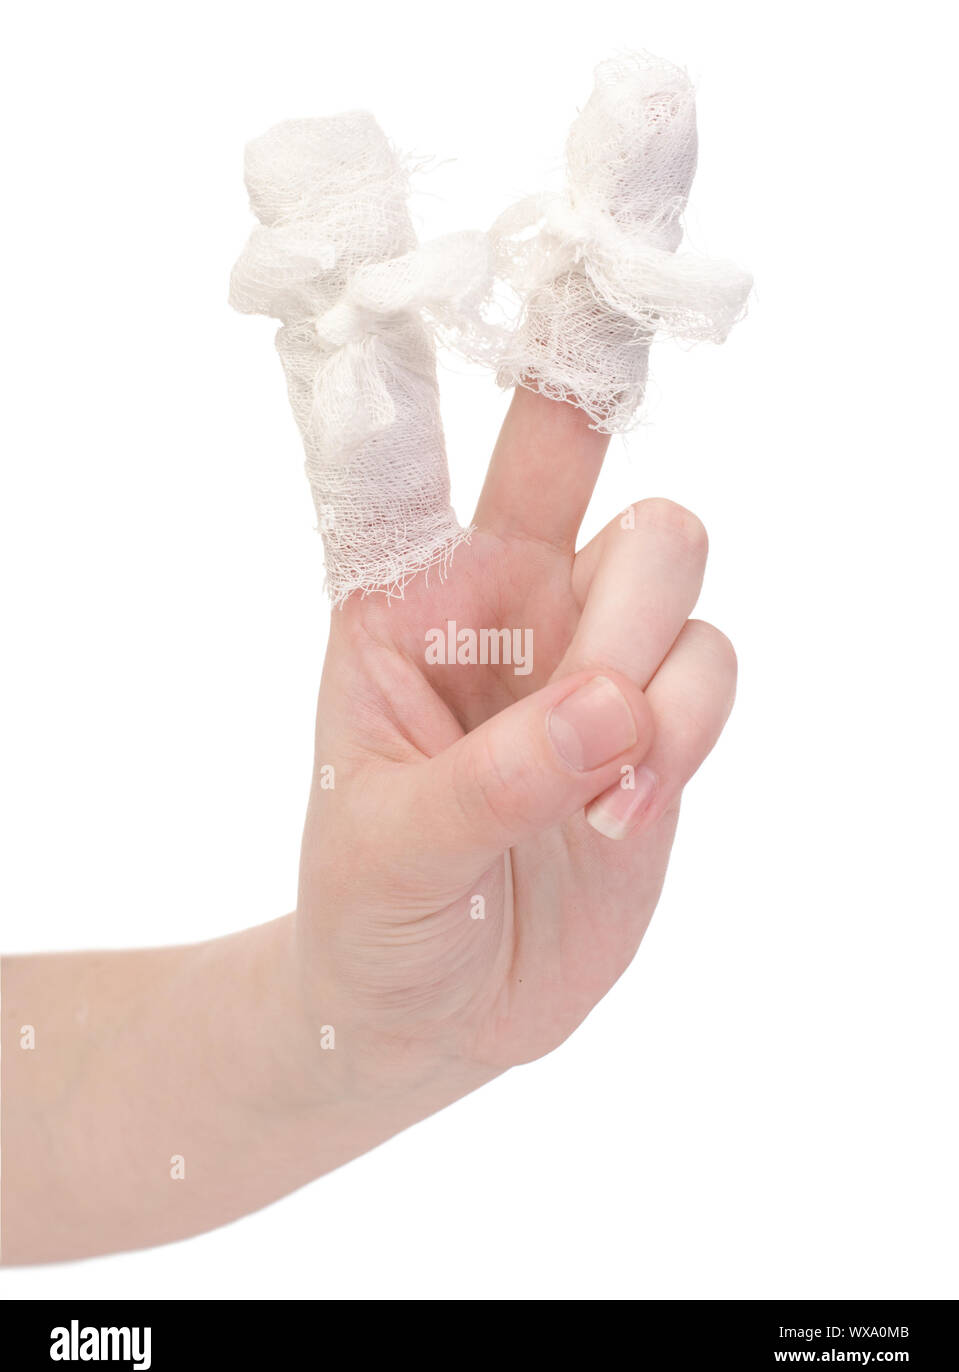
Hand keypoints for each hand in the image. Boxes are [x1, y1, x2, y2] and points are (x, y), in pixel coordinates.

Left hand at [295, 388, 736, 1080]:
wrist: (432, 1008)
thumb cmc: (372, 912)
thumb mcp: (387, 851)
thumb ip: (491, 779)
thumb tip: (609, 709)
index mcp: (408, 594)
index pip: (439, 436)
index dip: (510, 346)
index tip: (579, 236)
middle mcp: (509, 598)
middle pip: (618, 499)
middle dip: (622, 608)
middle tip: (580, 722)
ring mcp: (591, 656)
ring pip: (680, 576)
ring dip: (657, 691)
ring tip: (597, 797)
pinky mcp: (657, 723)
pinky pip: (716, 670)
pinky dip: (686, 741)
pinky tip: (624, 812)